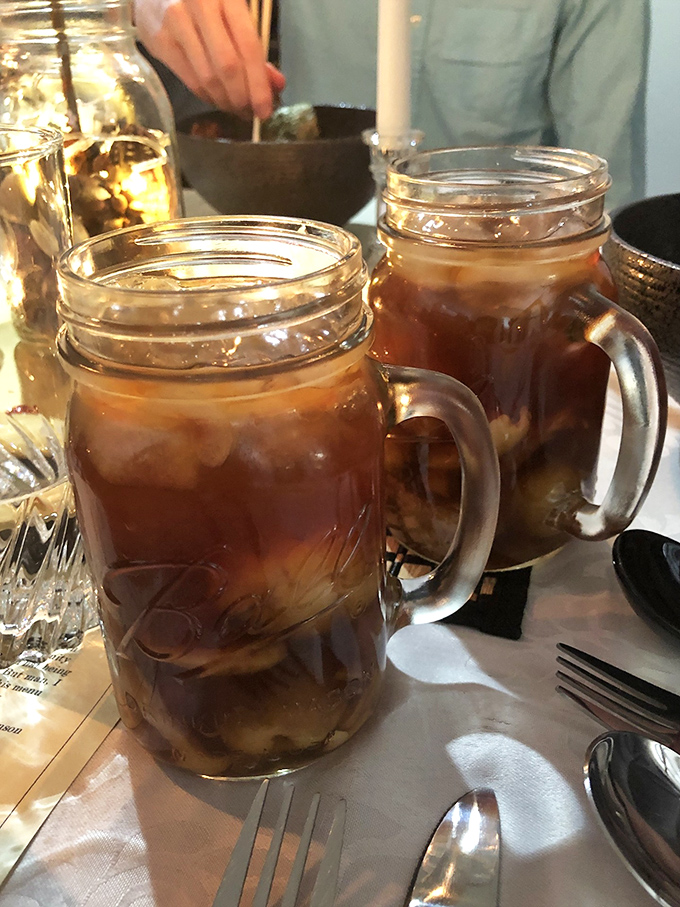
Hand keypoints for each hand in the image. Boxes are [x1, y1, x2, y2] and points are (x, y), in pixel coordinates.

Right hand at [133, 0, 285, 118]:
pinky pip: (190, 80)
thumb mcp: (231, 13)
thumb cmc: (202, 1)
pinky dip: (207, 96)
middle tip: (249, 112)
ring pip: (207, 78)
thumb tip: (276, 85)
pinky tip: (216, 99)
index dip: (258, 84)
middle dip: (241, 97)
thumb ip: (252, 46)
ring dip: (225, 101)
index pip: (248, 46)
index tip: (265, 110)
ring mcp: (176, 22)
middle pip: (227, 66)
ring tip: (235, 108)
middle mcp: (200, 5)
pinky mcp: (160, 40)